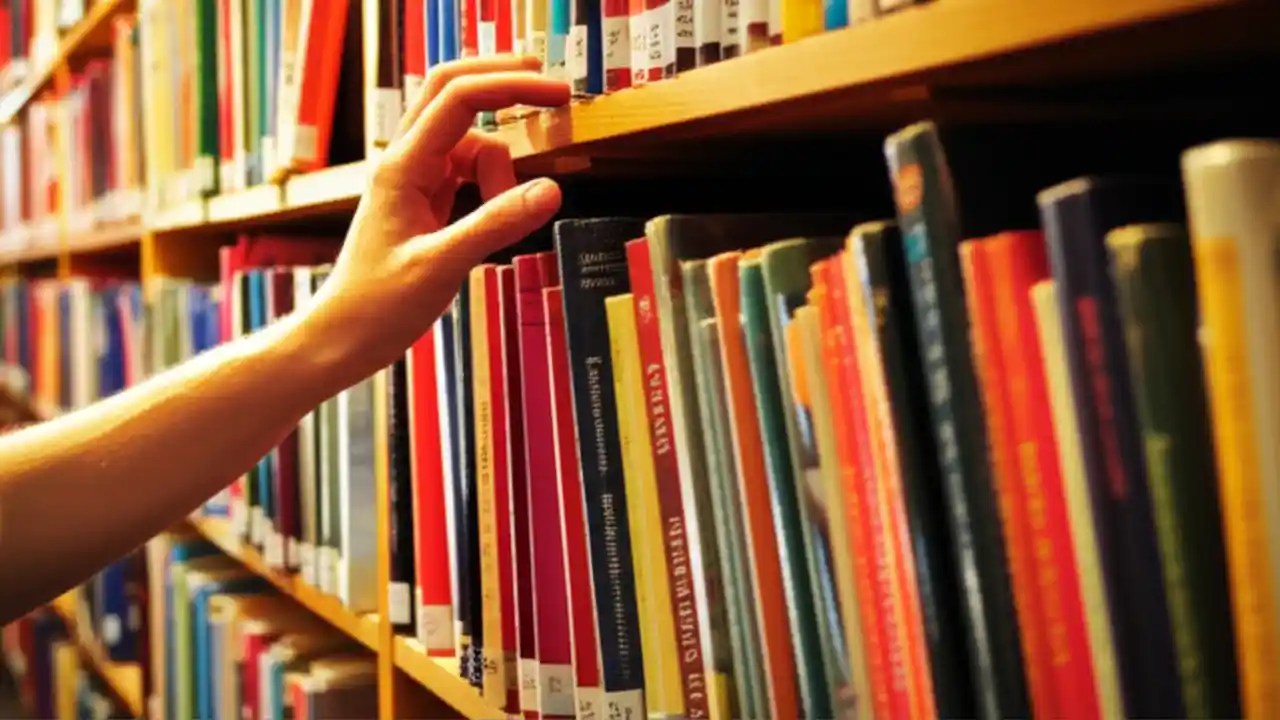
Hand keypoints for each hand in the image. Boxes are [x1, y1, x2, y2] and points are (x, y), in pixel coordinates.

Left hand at [308, 56, 570, 384]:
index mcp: (402, 167)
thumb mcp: (441, 266)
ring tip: (508, 217)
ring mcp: (415, 180)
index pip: (460, 100)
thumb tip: (552, 190)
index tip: (558, 93)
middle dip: (502, 85)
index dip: (511, 86)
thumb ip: (496, 225)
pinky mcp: (425, 201)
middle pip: (455, 94)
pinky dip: (491, 185)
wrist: (342, 338)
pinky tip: (497, 216)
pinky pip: (467, 172)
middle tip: (553, 92)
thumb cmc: (377, 307)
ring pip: (470, 142)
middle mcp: (406, 163)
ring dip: (500, 166)